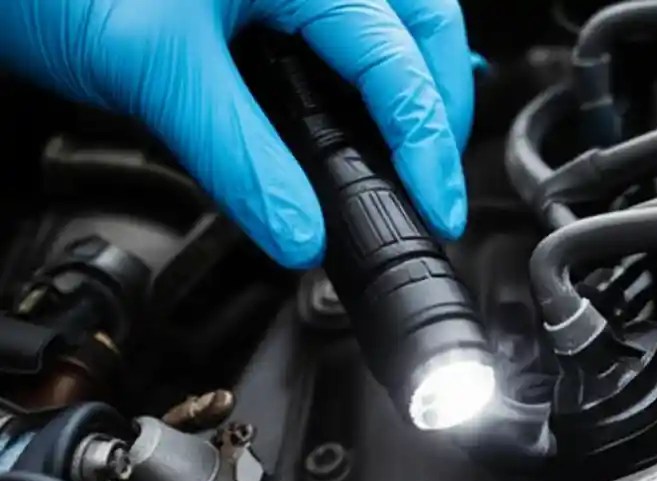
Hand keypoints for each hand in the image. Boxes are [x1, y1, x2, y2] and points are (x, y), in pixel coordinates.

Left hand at [0, 0, 473, 267]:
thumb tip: (300, 230)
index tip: (434, 205)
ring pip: (399, 20)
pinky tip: (370, 107)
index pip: (396, 62)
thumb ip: (240, 159)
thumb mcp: (159, 72)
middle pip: (425, 26)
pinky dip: (375, 70)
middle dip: (443, 104)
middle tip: (435, 179)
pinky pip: (355, 25)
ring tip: (414, 150)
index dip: (425, 142)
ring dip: (416, 84)